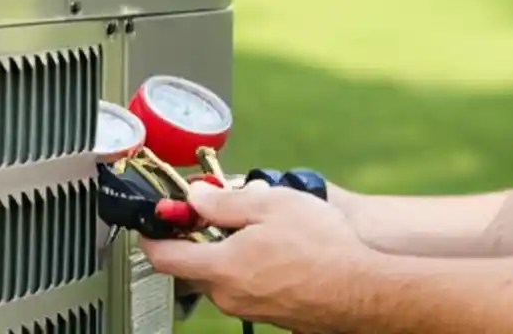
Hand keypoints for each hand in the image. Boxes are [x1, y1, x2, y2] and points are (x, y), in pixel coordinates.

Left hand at [139, 180, 375, 331]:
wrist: (360, 291)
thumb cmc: (321, 248)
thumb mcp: (270, 205)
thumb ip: (225, 203)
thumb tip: (195, 199)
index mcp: (221, 267)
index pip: (164, 258)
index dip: (152, 236)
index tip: (154, 220)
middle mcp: (228, 295)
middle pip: (191, 267)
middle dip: (196, 239)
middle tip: (216, 213)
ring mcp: (248, 308)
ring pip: (221, 276)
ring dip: (227, 252)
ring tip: (258, 228)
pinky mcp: (268, 313)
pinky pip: (244, 286)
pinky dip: (247, 266)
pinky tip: (276, 249)